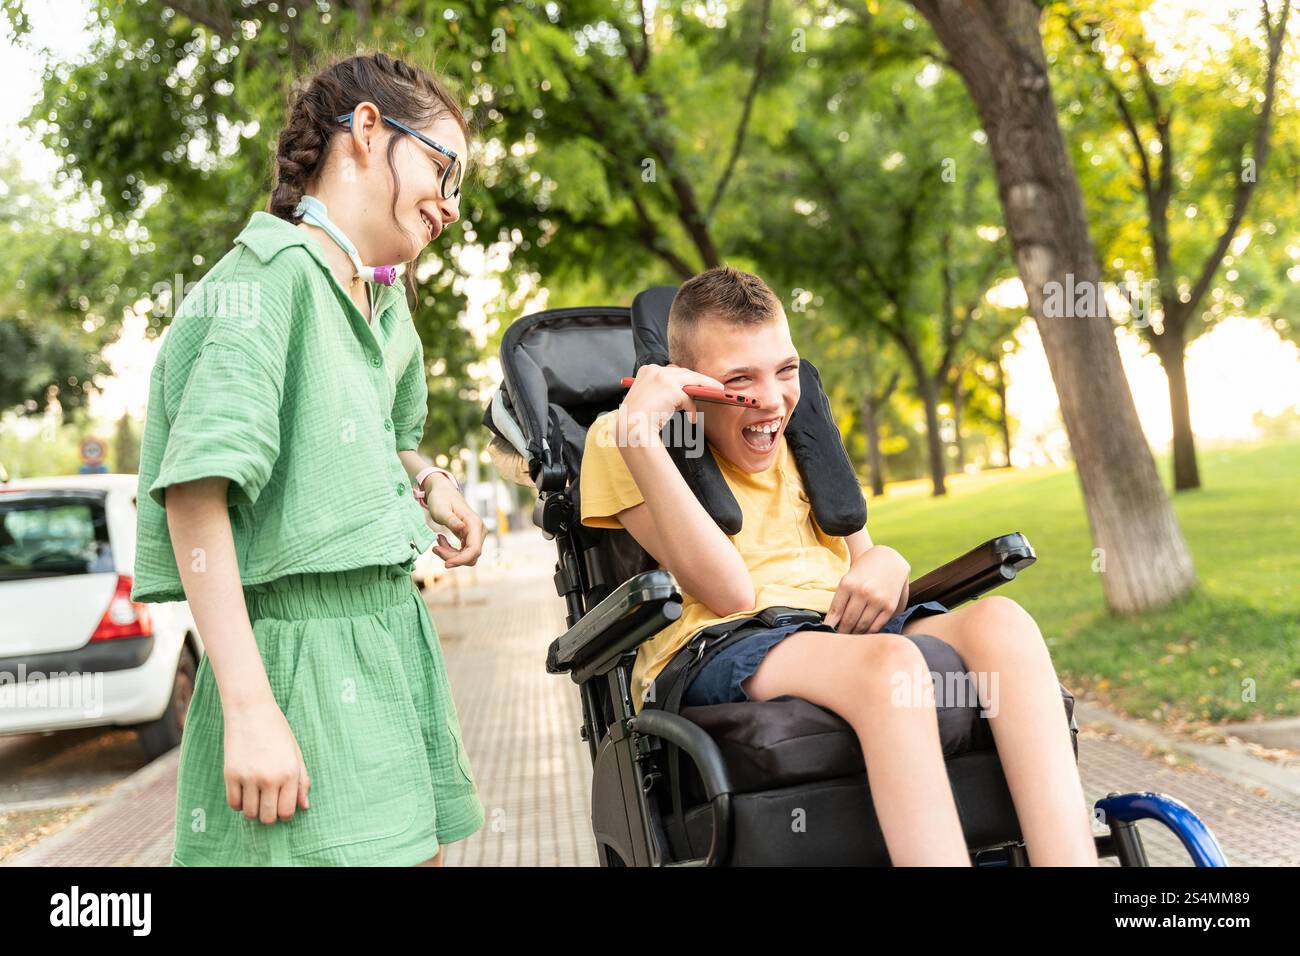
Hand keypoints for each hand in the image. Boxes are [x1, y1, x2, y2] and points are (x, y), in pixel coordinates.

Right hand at [223, 697, 309, 823]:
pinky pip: (234, 803)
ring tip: (256, 797)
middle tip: (268, 804)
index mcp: (290, 772)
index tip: (281, 806)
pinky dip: (239, 803)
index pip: (287, 812)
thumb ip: (302, 780)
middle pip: (268, 817)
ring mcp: (249, 777)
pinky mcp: (230, 775)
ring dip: (253, 810)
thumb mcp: (295, 753)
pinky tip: (244, 792)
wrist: (251, 711)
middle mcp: (270, 778)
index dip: (284, 814)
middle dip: (269, 816)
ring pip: (249, 813)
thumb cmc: (277, 731)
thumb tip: (304, 806)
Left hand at [423, 472, 485, 567]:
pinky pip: (463, 553)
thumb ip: (450, 519)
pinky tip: (441, 540)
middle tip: (435, 548)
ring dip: (450, 555)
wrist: (443, 493)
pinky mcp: (470, 539)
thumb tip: (461, 528)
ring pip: (467, 557)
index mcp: (474, 524)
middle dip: (452, 557)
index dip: (461, 560)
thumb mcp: (441, 509)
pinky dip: (451, 552)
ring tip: (437, 542)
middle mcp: (479, 531)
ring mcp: (476, 536)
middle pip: (470, 556)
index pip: (474, 550)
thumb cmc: (441, 499)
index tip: (445, 564)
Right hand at [620, 363, 726, 433]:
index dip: (685, 377)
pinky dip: (692, 409)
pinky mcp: (672, 390)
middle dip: (699, 380)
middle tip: (712, 385)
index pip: (672, 370)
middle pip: (684, 372)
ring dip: (706, 386)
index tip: (694, 381)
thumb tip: (683, 394)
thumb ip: (660, 390)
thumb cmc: (636, 417)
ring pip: (692, 380)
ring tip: (716, 392)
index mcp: (646, 371)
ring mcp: (664, 379)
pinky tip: (692, 418)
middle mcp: (655, 371)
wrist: (630, 427)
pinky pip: (689, 399)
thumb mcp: (646, 397)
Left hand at [825, 545, 910, 634]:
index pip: (835, 612)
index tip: (825, 633)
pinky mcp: (889, 606)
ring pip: (862, 626)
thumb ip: (841, 599)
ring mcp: (877, 600)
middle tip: (837, 639)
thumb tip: (833, 622)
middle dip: (841, 632)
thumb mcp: (848, 579)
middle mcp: (862, 592)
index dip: (829, 625)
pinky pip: (876, 626)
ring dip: (854, 634)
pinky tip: (863, 633)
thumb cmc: (863, 570)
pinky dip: (868, 632)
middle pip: (848, 621)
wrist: (889, 559)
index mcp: (848, 584)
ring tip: (849, 637)